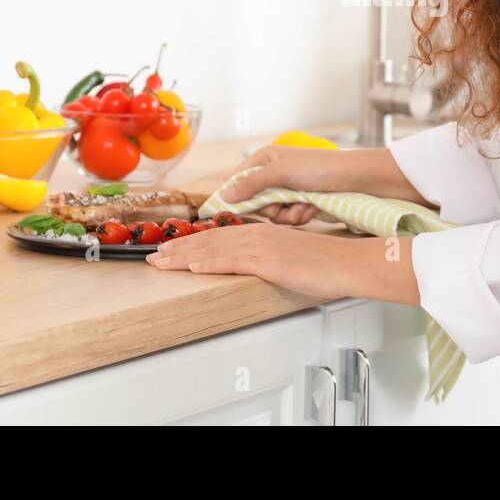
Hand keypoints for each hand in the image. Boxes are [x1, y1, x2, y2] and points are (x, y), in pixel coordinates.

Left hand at [145, 223, 365, 299]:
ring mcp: (261, 246)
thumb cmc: (325, 263)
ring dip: (183, 255)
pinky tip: (191, 266)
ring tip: (161, 262)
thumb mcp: (290, 256)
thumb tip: (257, 265)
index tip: (171, 250)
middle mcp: (257, 235)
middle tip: (153, 256)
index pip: (219, 237)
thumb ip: (269, 257)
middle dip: (177, 248)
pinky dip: (208, 262)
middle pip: (209, 240)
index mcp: (261, 233)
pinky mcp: (267, 260)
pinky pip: (231, 260)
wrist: (345, 262)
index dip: (192, 243)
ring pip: (213, 248)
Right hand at [220, 144, 353, 225]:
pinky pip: (289, 218)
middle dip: (271, 207)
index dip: (236, 196)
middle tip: (283, 203)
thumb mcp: (281, 172)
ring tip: (304, 203)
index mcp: (264, 159)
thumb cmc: (317, 167)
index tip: (234, 211)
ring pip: (273, 214)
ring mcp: (287, 189)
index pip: (238, 179)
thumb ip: (252, 184)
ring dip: (289, 213)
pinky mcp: (299, 202)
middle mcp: (273, 174)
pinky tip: (312, 206)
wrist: (353, 177)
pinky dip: (300, 215)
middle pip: (255, 202)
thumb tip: (225, 195)